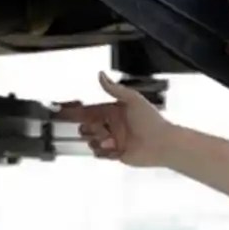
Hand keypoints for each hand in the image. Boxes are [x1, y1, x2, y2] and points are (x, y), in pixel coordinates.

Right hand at [55, 71, 174, 167]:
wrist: (161, 144)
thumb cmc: (151, 121)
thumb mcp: (133, 100)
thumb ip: (115, 89)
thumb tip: (101, 75)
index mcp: (114, 111)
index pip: (90, 111)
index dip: (78, 112)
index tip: (67, 112)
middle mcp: (112, 125)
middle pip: (87, 127)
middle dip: (88, 129)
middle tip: (99, 129)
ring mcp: (113, 140)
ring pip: (91, 141)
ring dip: (97, 141)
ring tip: (111, 141)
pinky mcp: (115, 154)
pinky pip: (99, 154)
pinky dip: (103, 152)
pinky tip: (114, 149)